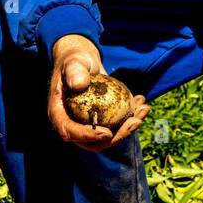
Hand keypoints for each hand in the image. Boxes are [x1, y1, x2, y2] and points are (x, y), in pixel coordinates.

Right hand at [48, 34, 149, 152]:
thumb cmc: (74, 60)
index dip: (88, 136)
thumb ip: (75, 71)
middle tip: (135, 121)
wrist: (83, 62)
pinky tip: (142, 103)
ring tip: (143, 109)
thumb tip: (80, 85)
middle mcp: (72, 123)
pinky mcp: (102, 120)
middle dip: (117, 136)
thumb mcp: (73, 62)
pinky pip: (117, 125)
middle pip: (93, 142)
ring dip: (129, 127)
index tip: (107, 132)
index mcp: (59, 114)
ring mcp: (88, 124)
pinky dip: (131, 116)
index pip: (69, 132)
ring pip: (109, 136)